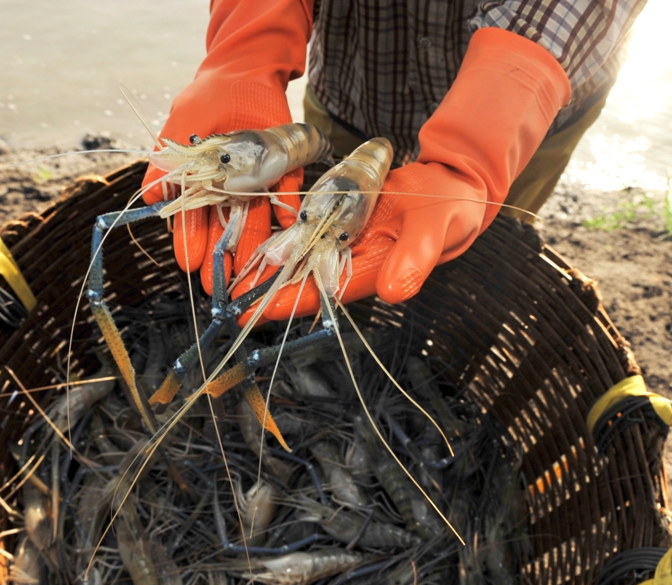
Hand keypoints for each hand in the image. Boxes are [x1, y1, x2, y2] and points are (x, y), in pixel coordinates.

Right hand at [140, 0, 311, 284]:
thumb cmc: (206, 101)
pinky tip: (287, 226)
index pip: (193, 220)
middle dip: (221, 258)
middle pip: (224, 230)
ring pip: (255, 221)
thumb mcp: (181, 128)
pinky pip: (287, 194)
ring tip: (253, 274)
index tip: (188, 263)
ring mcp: (259, 186)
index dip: (191, 240)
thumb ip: (166, 166)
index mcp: (202, 188)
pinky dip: (287, 208)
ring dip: (255, 247)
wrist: (245, 72)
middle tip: (218, 286)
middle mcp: (230, 193)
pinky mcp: (285, 173)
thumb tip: (148, 200)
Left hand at [235, 161, 487, 322]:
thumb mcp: (435, 230)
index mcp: (368, 272)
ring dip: (261, 255)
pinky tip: (248, 217)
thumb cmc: (448, 211)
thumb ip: (416, 259)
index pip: (320, 293)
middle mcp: (348, 260)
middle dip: (260, 285)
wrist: (452, 185)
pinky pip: (303, 222)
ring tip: (220, 261)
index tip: (250, 311)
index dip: (285, 302)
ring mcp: (342, 238)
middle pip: (297, 276)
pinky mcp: (338, 216)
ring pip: (294, 251)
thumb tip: (397, 292)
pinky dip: (278, 222)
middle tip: (219, 293)